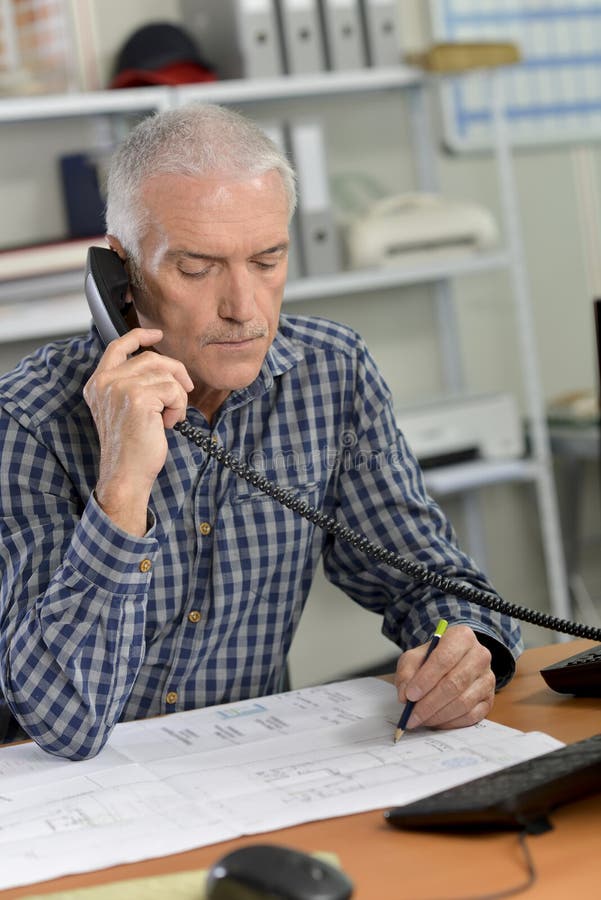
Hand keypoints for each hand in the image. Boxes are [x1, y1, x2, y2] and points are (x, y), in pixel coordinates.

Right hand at [83, 328, 193, 533]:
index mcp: (98, 383)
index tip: (157, 334)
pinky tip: (168, 424)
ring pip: (166, 375)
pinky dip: (178, 408)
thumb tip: (163, 366)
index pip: (117, 347)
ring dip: (177, 397)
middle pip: (152, 358)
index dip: (139, 336)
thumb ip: (131, 384)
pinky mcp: (139, 397)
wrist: (126, 473)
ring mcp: (120, 387)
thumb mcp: (124, 409)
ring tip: (168, 418)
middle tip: (185, 391)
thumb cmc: (130, 447)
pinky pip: (173, 391)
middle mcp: (105, 382)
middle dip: (175, 373)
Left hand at [394, 625, 494, 730]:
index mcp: (462, 637)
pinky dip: (450, 723)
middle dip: (429, 703)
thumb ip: (406, 673)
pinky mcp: (490, 699)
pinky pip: (472, 716)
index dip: (425, 679)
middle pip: (455, 683)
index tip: (410, 695)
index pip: (444, 659)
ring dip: (438, 715)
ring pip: (463, 702)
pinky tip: (436, 722)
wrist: (455, 663)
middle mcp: (480, 656)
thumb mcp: (414, 658)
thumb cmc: (433, 659)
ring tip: (420, 720)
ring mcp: (488, 678)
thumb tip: (405, 696)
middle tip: (411, 716)